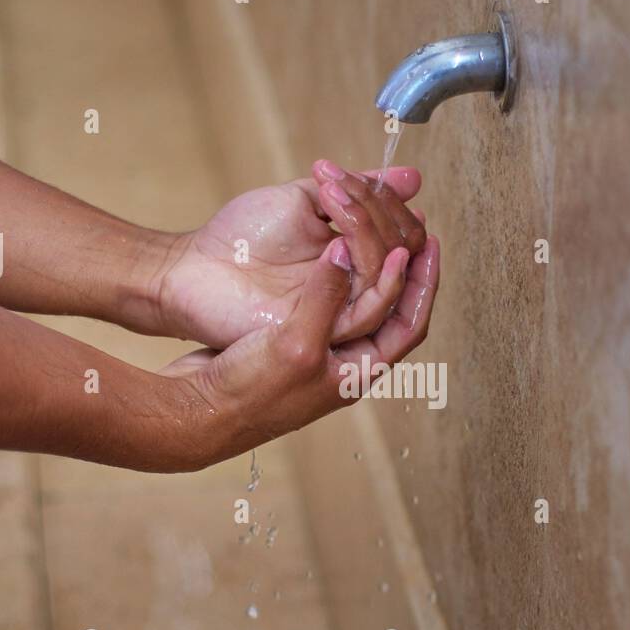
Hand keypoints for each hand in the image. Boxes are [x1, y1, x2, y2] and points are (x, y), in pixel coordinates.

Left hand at [154, 160, 426, 349]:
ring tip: (341, 199)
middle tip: (351, 186)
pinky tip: (346, 237)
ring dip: (375, 233)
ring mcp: (342, 312)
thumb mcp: (304, 200)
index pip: (404, 238)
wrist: (195, 268)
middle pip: (404, 258)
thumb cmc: (242, 236)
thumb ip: (356, 190)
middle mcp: (356, 288)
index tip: (377, 178)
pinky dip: (369, 270)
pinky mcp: (326, 331)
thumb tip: (410, 178)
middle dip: (389, 215)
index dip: (396, 207)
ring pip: (389, 280)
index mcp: (357, 260)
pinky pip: (367, 308)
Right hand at [156, 230, 440, 467]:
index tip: (431, 242)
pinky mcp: (290, 333)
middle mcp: (345, 358)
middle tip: (408, 221)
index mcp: (359, 370)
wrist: (198, 408)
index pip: (410, 322)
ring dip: (365, 258)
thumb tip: (347, 250)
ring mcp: (318, 346)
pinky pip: (324, 290)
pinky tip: (327, 238)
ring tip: (370, 222)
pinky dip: (331, 263)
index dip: (424, 282)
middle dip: (400, 263)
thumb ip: (324, 297)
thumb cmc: (250, 391)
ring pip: (355, 294)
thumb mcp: (295, 344)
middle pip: (389, 306)